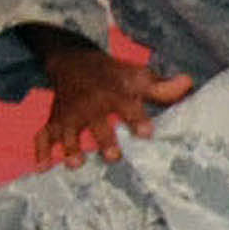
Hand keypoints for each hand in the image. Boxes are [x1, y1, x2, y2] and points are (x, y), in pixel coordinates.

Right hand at [32, 42, 191, 166]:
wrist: (73, 61)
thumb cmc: (114, 75)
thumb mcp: (138, 76)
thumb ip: (162, 87)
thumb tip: (188, 84)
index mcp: (115, 95)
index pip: (128, 107)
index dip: (137, 119)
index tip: (146, 132)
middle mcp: (91, 106)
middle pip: (97, 124)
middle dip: (104, 139)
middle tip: (113, 156)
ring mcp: (70, 114)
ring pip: (68, 132)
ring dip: (70, 148)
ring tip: (75, 164)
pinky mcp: (54, 120)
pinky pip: (42, 135)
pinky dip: (40, 150)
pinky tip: (41, 168)